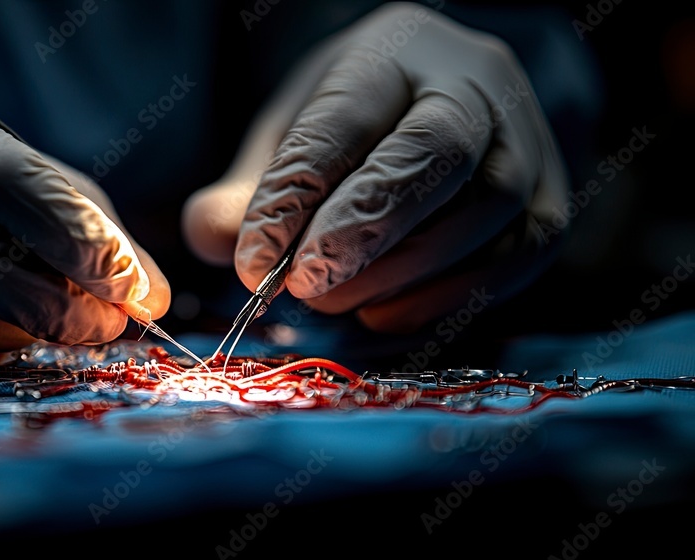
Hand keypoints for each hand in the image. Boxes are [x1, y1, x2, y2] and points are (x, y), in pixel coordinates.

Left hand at [183, 2, 567, 332]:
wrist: (434, 112)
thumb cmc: (349, 126)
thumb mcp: (286, 138)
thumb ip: (249, 189)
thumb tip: (208, 234)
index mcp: (393, 50)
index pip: (346, 117)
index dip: (297, 194)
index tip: (255, 261)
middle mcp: (476, 82)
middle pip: (439, 151)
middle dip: (366, 229)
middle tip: (306, 286)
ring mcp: (528, 139)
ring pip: (489, 210)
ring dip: (403, 273)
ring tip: (335, 300)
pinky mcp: (551, 202)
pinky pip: (517, 258)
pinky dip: (445, 299)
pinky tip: (384, 315)